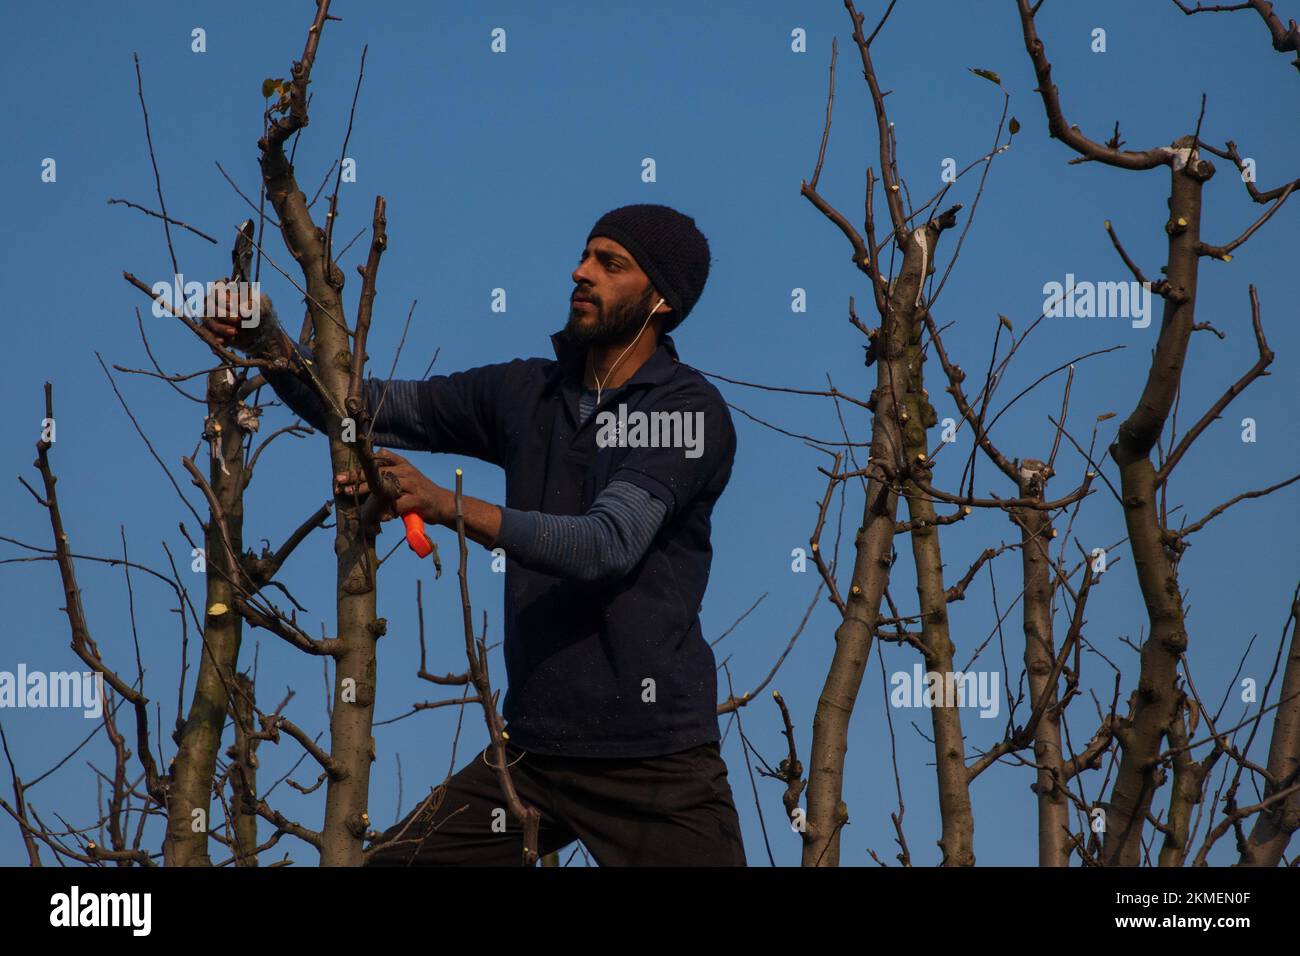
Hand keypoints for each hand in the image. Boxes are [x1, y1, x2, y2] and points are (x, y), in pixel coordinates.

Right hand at [201, 280, 274, 352]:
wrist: (258, 333)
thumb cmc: (258, 314)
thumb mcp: (261, 309)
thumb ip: (253, 306)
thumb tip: (244, 308)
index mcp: (225, 291)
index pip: (217, 288)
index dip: (222, 296)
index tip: (233, 305)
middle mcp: (213, 302)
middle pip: (210, 305)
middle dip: (224, 314)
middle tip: (238, 320)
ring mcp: (209, 317)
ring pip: (207, 321)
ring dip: (220, 327)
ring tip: (234, 332)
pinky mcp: (209, 331)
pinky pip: (206, 335)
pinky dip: (214, 339)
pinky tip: (223, 342)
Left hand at [334, 449, 448, 523]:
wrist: (443, 503)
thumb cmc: (421, 491)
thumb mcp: (408, 473)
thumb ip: (393, 465)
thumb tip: (377, 454)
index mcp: (403, 464)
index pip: (377, 460)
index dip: (358, 467)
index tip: (341, 475)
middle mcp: (407, 471)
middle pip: (378, 471)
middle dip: (356, 477)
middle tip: (339, 482)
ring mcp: (413, 485)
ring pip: (385, 485)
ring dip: (365, 489)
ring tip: (349, 494)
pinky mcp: (417, 500)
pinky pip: (398, 504)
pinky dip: (385, 510)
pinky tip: (375, 514)